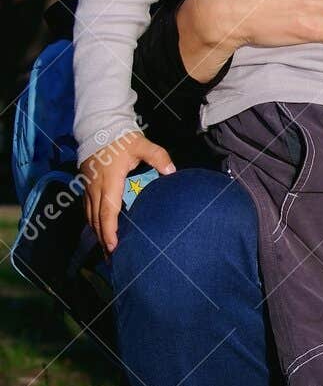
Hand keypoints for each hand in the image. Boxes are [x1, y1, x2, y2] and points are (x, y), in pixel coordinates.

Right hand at [80, 131, 175, 253]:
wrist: (98, 127)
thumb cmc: (121, 138)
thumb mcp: (142, 145)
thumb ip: (158, 157)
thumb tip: (172, 172)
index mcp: (110, 182)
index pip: (108, 212)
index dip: (109, 232)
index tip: (113, 248)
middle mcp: (96, 188)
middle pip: (97, 220)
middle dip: (103, 240)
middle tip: (112, 259)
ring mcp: (88, 187)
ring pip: (90, 216)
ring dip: (97, 233)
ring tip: (106, 250)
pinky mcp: (86, 185)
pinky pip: (87, 209)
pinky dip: (92, 222)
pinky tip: (98, 230)